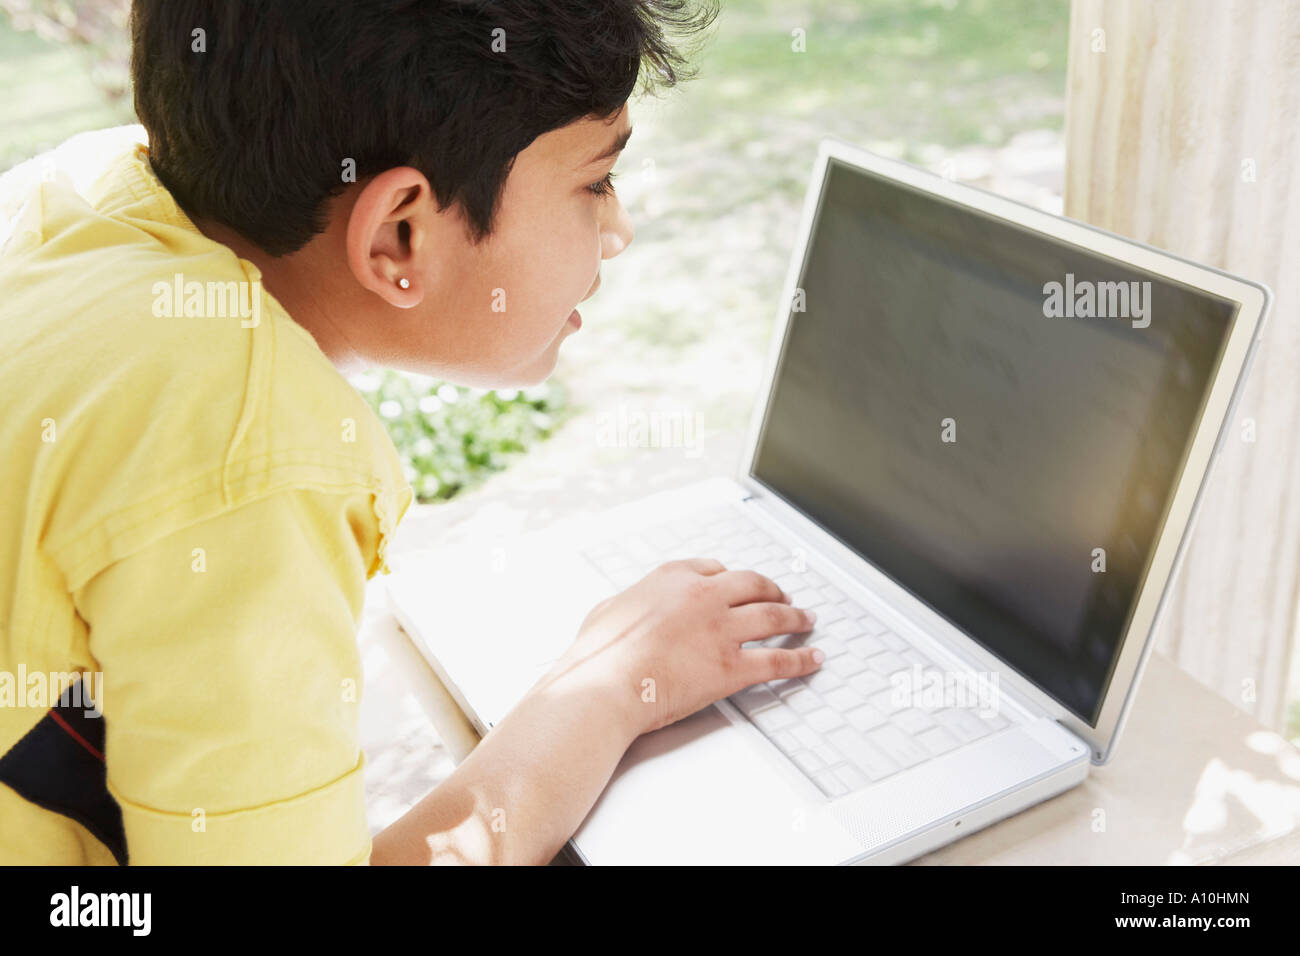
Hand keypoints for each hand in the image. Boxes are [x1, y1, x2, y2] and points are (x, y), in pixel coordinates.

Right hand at [547, 558, 820, 737]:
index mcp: (672, 578)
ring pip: (773, 617)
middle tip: (783, 597)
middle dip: (772, 590)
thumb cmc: (597, 655)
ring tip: (807, 620)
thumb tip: (623, 608)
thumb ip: (625, 604)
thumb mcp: (605, 611)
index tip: (739, 582)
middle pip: (752, 585)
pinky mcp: (731, 666)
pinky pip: (776, 661)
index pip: (713, 568)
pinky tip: (812, 660)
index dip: (732, 576)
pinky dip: (800, 660)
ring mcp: (721, 630)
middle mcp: (703, 596)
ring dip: (796, 617)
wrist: (605, 684)